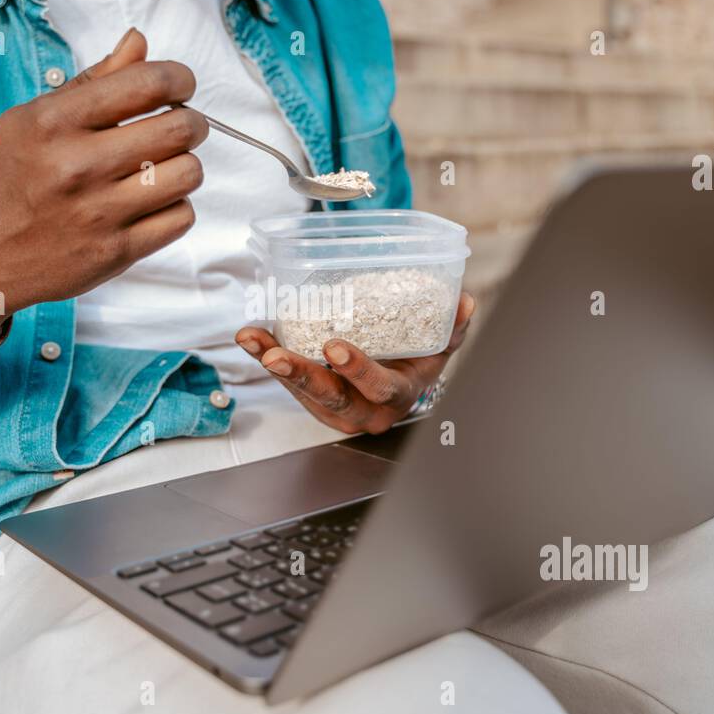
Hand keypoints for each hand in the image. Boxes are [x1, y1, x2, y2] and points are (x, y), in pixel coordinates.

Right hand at [0, 28, 206, 336]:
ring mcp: (98, 213)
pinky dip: (176, 207)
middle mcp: (77, 165)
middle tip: (181, 126)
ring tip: (165, 166)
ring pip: (188, 174)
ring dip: (186, 166)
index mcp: (55, 121)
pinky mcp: (115, 251)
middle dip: (191, 122)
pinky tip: (154, 202)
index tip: (180, 85)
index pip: (147, 83)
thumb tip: (139, 41)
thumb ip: (92, 80)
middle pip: (179, 128)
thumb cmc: (16, 176)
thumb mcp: (36, 117)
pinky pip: (181, 218)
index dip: (179, 78)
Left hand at [235, 292, 475, 433]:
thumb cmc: (418, 363)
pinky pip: (287, 379)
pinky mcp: (311, 397)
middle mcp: (362, 410)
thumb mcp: (439, 347)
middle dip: (301, 376)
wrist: (399, 384)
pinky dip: (265, 355)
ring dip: (273, 363)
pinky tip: (248, 337)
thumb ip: (453, 326)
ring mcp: (333, 407)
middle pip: (330, 397)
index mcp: (396, 396)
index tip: (335, 347)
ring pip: (301, 389)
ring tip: (251, 340)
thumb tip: (465, 303)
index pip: (378, 387)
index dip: (357, 370)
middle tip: (276, 356)